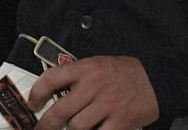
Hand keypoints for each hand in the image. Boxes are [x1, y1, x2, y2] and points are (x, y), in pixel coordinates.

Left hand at [29, 56, 158, 129]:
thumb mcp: (96, 64)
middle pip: (60, 110)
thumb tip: (53, 93)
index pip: (51, 78)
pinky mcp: (121, 121)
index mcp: (84, 69)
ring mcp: (107, 105)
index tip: (32, 104)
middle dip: (46, 124)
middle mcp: (93, 86)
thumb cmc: (123, 72)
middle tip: (40, 129)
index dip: (37, 93)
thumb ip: (77, 76)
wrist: (156, 80)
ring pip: (77, 126)